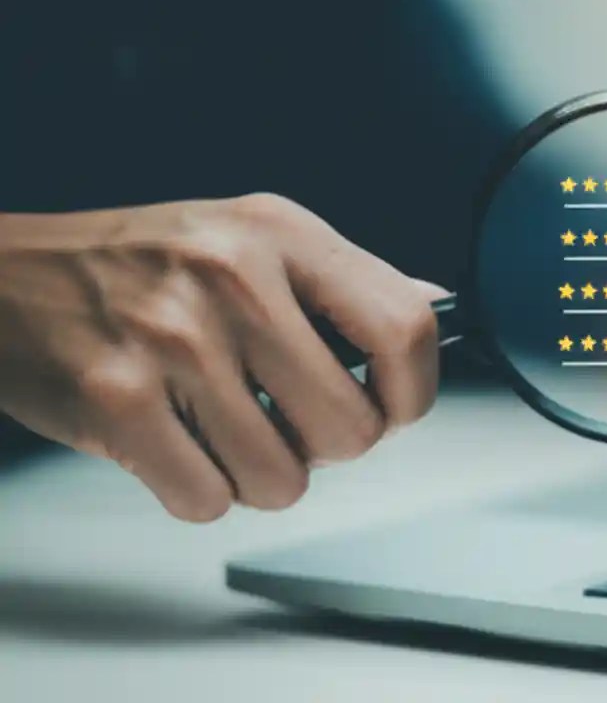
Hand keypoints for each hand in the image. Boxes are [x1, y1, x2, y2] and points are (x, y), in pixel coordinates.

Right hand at [0, 194, 445, 520]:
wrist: (3, 280)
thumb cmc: (138, 264)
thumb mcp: (248, 237)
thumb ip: (340, 280)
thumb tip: (435, 307)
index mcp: (280, 234)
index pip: (405, 327)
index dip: (414, 391)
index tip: (394, 408)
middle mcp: (232, 278)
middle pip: (352, 427)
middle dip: (327, 447)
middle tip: (290, 422)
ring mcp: (173, 339)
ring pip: (283, 479)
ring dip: (260, 476)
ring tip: (225, 430)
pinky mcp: (117, 400)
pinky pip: (208, 499)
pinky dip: (198, 490)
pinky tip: (174, 442)